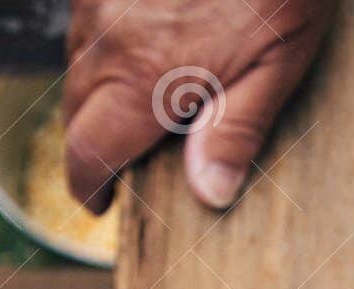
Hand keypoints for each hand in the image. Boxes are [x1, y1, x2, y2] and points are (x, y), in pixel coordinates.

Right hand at [62, 0, 333, 211]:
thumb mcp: (279, 58)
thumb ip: (237, 128)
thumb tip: (208, 194)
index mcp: (144, 78)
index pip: (87, 154)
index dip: (90, 188)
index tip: (104, 204)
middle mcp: (107, 38)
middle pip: (75, 110)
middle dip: (94, 144)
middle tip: (126, 165)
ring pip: (80, 61)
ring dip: (100, 91)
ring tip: (141, 106)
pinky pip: (92, 19)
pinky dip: (108, 43)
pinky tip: (148, 41)